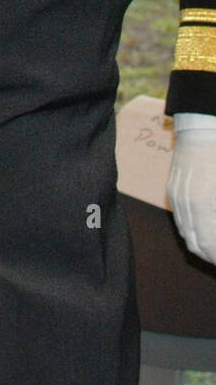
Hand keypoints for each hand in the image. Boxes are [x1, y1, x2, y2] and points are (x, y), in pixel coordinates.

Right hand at [168, 114, 215, 265]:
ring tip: (214, 247)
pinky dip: (192, 230)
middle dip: (210, 255)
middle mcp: (185, 203)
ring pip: (185, 233)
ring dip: (201, 244)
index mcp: (203, 205)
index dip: (215, 256)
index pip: (207, 245)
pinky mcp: (173, 189)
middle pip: (194, 244)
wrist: (203, 128)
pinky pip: (180, 219)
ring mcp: (177, 196)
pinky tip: (206, 230)